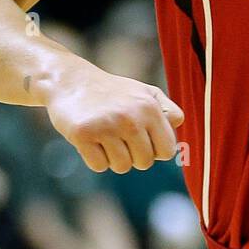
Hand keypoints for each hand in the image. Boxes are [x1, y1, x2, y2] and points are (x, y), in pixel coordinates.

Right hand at [45, 64, 184, 172]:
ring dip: (113, 158)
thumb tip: (178, 127)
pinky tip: (90, 140)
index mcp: (150, 108)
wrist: (70, 81)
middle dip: (133, 156)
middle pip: (145, 162)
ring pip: (122, 167)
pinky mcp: (83, 134)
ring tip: (104, 137)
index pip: (167, 150)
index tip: (141, 140)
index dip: (155, 150)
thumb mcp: (144, 92)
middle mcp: (131, 117)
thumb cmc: (112, 92)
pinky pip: (99, 166)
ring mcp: (107, 126)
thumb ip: (167, 110)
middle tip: (118, 137)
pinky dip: (94, 158)